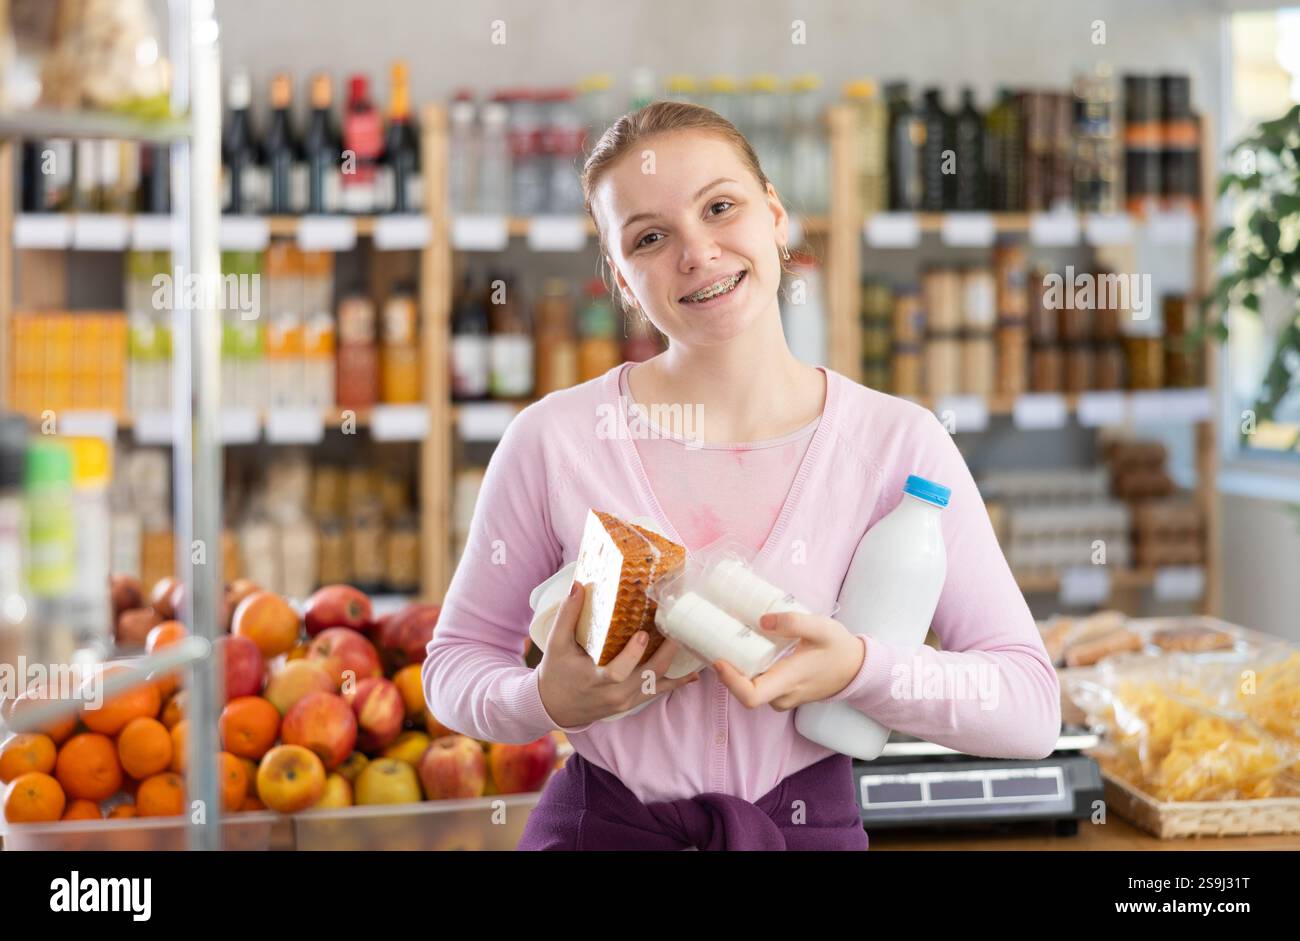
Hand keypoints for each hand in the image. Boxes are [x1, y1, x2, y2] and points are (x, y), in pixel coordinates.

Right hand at [537, 580, 699, 728]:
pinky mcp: (631, 703)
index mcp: (596, 681)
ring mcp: (625, 702)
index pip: (619, 672)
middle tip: (678, 629)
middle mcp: (615, 695)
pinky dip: (675, 683)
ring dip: (675, 665)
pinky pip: (656, 693)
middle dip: (667, 653)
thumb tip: (578, 585)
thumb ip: (567, 615)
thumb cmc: (555, 673)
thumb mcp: (556, 644)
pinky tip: (692, 674)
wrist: (553, 706)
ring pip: (657, 685)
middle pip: (648, 677)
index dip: (633, 655)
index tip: (643, 634)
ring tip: (691, 644)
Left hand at [713, 611, 864, 710]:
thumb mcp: (821, 627)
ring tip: (727, 642)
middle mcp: (782, 695)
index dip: (730, 682)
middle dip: (727, 670)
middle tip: (715, 642)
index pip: (751, 696)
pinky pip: (759, 686)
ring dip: (738, 670)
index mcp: (788, 681)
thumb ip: (794, 622)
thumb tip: (762, 622)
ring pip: (751, 688)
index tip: (718, 660)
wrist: (857, 669)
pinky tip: (745, 650)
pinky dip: (749, 671)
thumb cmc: (839, 648)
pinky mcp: (783, 693)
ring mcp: (782, 697)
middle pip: (744, 691)